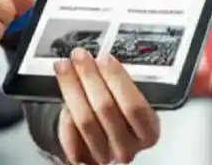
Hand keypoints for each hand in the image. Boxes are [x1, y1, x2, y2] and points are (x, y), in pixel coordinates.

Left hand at [54, 48, 160, 163]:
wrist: (99, 140)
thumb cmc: (117, 114)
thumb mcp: (128, 99)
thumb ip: (118, 83)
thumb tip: (100, 59)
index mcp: (148, 132)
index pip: (134, 106)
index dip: (118, 80)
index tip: (104, 58)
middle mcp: (128, 147)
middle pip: (106, 109)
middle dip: (90, 77)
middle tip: (79, 56)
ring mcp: (105, 155)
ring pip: (85, 120)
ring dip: (72, 88)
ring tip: (64, 67)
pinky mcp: (83, 159)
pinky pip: (70, 135)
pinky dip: (65, 115)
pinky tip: (63, 100)